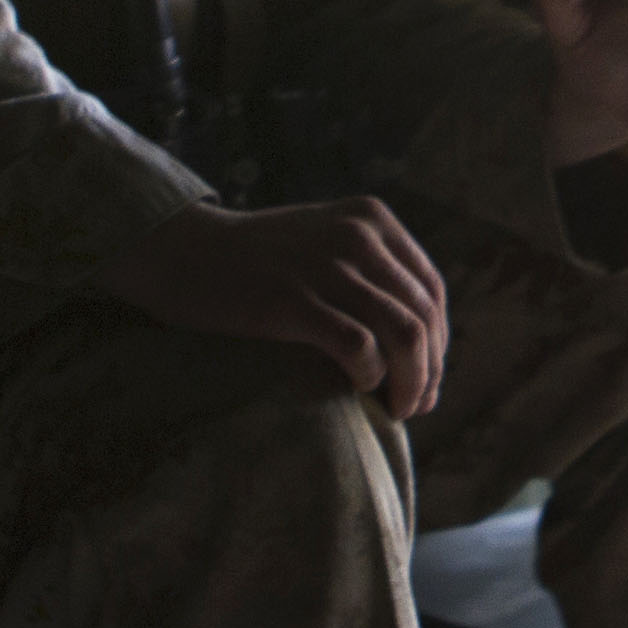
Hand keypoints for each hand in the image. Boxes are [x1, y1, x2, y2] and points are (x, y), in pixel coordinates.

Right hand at [116, 196, 451, 414]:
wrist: (186, 252)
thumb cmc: (256, 260)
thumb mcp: (325, 241)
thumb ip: (372, 270)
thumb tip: (422, 340)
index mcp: (373, 219)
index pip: (432, 290)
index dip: (441, 342)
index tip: (430, 379)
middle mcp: (358, 235)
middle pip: (424, 316)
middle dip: (431, 370)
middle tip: (418, 406)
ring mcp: (327, 266)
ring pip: (404, 335)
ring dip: (411, 382)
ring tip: (398, 408)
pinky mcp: (295, 300)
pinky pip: (359, 347)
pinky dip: (369, 375)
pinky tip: (358, 388)